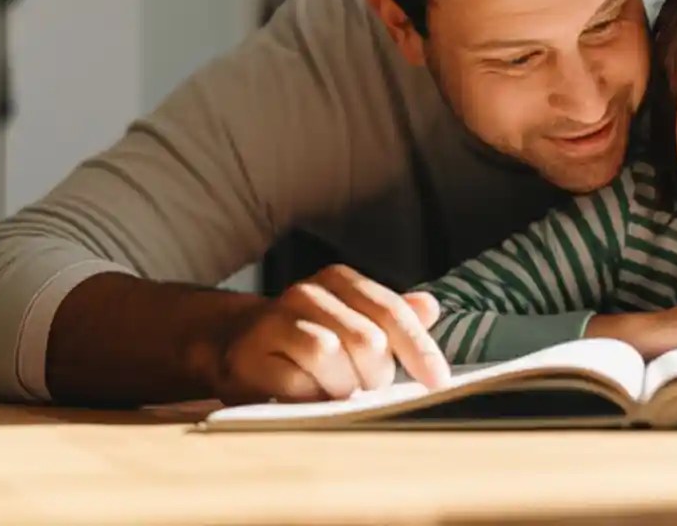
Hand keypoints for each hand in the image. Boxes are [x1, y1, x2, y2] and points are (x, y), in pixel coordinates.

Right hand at [213, 265, 450, 403]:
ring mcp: (275, 321)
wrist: (237, 344)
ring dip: (342, 385)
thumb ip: (393, 316)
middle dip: (376, 375)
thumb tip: (430, 307)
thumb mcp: (354, 318)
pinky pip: (296, 383)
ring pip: (330, 357)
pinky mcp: (250, 356)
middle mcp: (307, 293)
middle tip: (366, 386)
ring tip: (335, 389)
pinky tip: (307, 392)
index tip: (439, 381)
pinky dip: (311, 396)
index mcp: (340, 280)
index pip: (391, 312)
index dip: (419, 348)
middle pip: (367, 340)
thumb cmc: (310, 335)